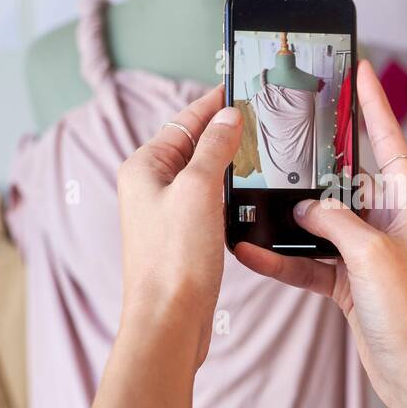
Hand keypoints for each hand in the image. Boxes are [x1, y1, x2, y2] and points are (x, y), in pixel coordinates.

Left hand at [117, 86, 241, 368]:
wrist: (168, 321)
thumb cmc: (174, 259)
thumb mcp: (199, 190)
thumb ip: (214, 148)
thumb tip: (228, 116)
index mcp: (144, 167)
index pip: (184, 120)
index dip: (214, 102)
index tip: (241, 86)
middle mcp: (150, 187)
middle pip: (193, 145)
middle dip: (225, 130)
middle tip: (261, 116)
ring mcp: (166, 214)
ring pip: (203, 174)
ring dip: (230, 162)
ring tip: (262, 149)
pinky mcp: (182, 238)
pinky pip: (208, 202)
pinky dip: (229, 193)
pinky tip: (250, 194)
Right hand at [235, 60, 406, 407]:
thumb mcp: (370, 255)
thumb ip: (334, 220)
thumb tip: (304, 207)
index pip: (388, 139)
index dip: (372, 103)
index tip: (360, 68)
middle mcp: (391, 221)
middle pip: (347, 178)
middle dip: (315, 161)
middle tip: (288, 128)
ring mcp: (369, 252)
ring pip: (321, 221)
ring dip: (289, 218)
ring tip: (253, 197)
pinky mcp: (351, 282)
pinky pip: (311, 260)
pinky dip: (284, 258)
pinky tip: (252, 253)